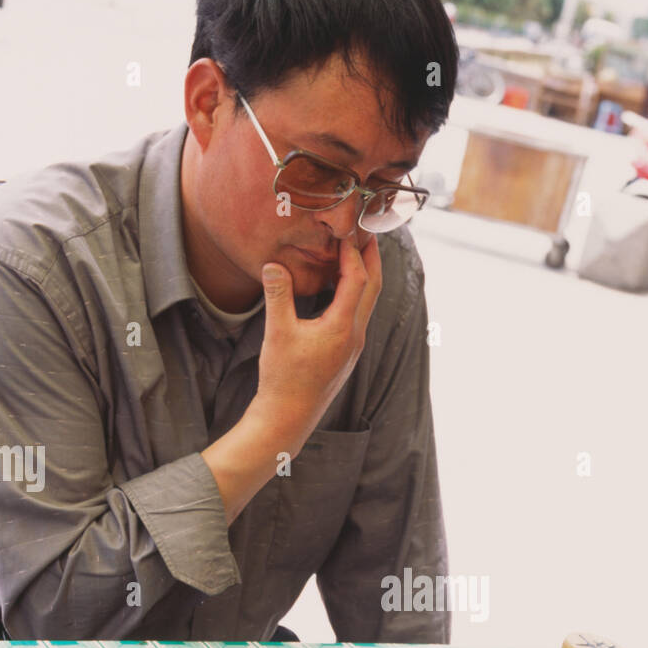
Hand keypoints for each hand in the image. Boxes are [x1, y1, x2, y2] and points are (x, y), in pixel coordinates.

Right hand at [253, 235, 381, 454]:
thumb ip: (278, 295)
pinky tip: (340, 286)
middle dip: (372, 258)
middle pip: (374, 288)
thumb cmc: (282, 378)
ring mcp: (353, 346)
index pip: (358, 279)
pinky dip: (355, 293)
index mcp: (343, 328)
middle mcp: (355, 336)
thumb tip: (273, 264)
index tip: (346, 230)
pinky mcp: (346, 353)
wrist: (288, 417)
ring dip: (365, 275)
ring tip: (356, 252)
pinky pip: (358, 314)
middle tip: (368, 231)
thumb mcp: (277, 333)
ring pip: (368, 302)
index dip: (353, 251)